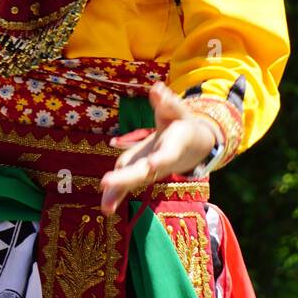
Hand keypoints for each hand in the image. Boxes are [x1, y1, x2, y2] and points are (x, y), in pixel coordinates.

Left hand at [99, 82, 220, 214]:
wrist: (192, 146)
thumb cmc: (182, 123)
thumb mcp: (178, 110)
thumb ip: (168, 102)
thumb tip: (156, 89)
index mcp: (172, 146)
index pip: (166, 154)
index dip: (160, 160)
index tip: (152, 165)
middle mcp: (160, 163)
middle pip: (144, 173)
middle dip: (126, 179)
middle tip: (105, 183)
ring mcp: (150, 171)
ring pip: (134, 182)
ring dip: (118, 193)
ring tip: (105, 208)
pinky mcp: (140, 173)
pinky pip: (128, 185)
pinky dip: (116, 196)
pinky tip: (105, 208)